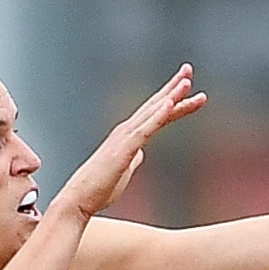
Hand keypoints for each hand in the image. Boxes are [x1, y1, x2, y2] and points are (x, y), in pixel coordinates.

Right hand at [54, 65, 207, 220]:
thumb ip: (133, 158)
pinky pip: (145, 130)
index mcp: (129, 136)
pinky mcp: (124, 149)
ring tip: (187, 81)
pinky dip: (158, 115)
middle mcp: (126, 131)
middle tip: (189, 69)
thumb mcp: (124, 171)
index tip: (187, 85)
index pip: (155, 113)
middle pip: (156, 105)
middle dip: (174, 87)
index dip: (172, 98)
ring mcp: (124, 138)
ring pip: (153, 113)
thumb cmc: (100, 189)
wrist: (79, 200)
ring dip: (170, 96)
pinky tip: (171, 104)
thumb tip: (141, 153)